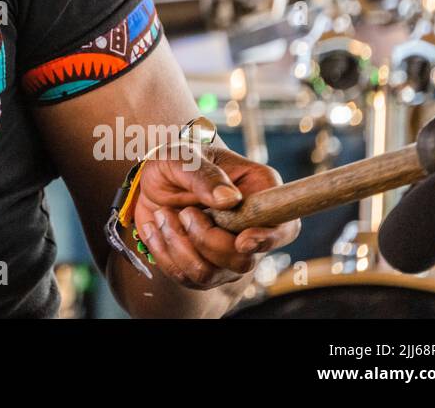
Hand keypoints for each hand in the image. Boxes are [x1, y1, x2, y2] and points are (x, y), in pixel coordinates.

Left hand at [132, 145, 299, 289]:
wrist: (149, 179)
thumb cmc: (176, 161)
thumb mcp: (185, 156)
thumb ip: (205, 175)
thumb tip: (230, 199)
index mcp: (259, 191)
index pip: (284, 228)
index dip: (268, 240)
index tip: (242, 241)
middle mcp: (251, 228)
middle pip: (243, 260)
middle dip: (205, 239)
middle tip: (184, 211)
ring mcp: (229, 253)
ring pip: (211, 273)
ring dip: (178, 244)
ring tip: (164, 214)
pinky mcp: (204, 267)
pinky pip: (185, 277)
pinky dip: (163, 252)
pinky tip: (156, 228)